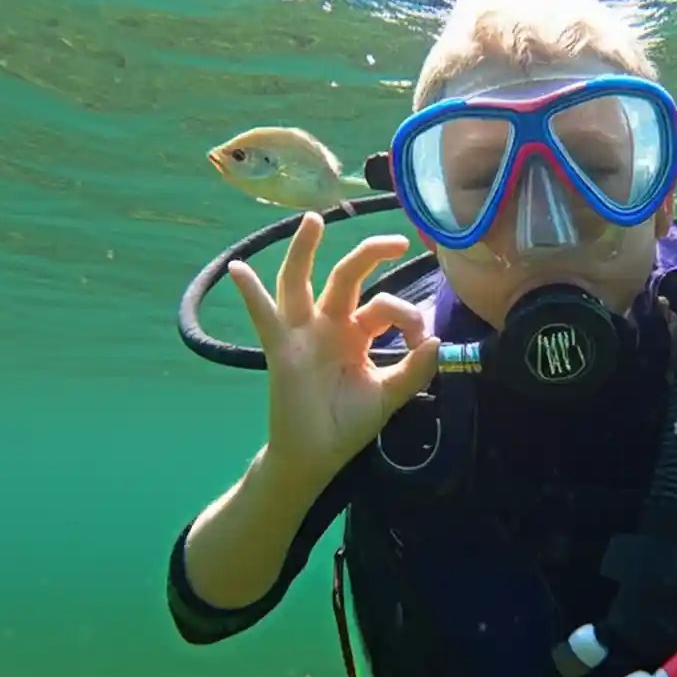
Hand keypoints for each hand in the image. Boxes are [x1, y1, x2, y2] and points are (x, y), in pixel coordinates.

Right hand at [227, 212, 439, 476]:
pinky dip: (250, 292)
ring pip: (300, 283)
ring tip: (312, 220)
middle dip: (370, 254)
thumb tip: (438, 340)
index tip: (424, 341)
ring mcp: (303, 334)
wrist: (317, 457)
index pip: (383, 306)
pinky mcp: (282, 350)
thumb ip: (415, 369)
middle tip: (397, 241)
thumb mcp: (390, 394)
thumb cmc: (348, 423)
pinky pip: (264, 317)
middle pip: (346, 277)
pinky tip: (239, 268)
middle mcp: (329, 325)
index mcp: (357, 332)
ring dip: (305, 251)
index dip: (408, 317)